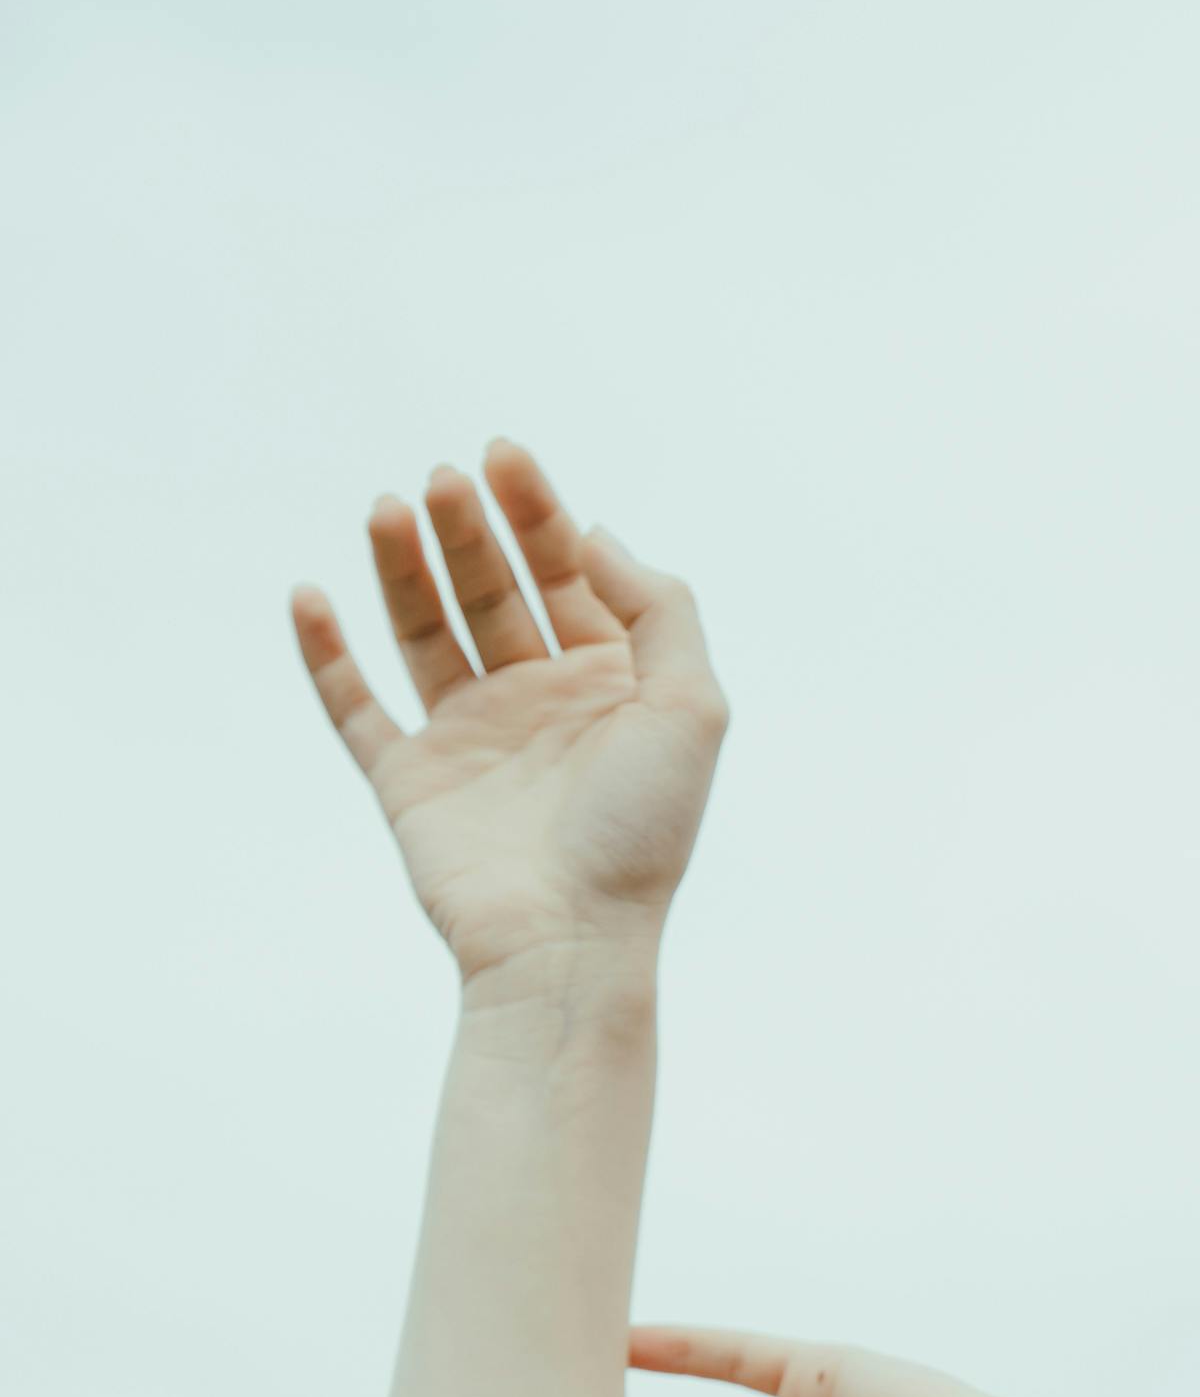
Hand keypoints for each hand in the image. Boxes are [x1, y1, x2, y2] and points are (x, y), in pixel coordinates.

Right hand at [291, 440, 726, 982]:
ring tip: (388, 507)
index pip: (566, 577)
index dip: (537, 511)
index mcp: (608, 687)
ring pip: (426, 632)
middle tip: (445, 479)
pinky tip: (311, 593)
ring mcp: (469, 741)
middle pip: (492, 592)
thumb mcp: (690, 706)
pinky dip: (326, 653)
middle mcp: (537, 705)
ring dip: (404, 569)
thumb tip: (593, 535)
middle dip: (470, 530)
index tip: (503, 456)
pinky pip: (356, 706)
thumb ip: (659, 610)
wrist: (569, 940)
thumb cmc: (641, 834)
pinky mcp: (410, 781)